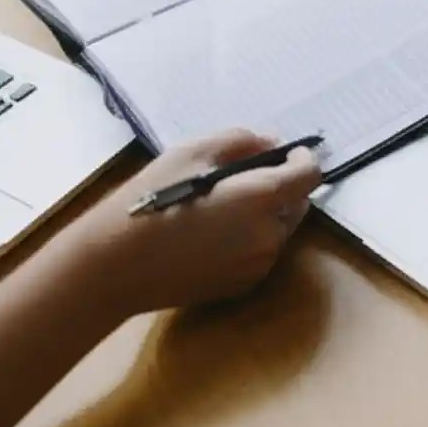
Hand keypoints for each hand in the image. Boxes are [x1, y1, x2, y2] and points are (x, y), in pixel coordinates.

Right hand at [63, 129, 322, 315]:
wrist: (117, 265)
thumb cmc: (151, 198)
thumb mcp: (191, 152)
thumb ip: (241, 141)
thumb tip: (272, 144)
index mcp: (262, 198)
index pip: (310, 176)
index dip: (303, 159)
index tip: (287, 152)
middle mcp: (270, 236)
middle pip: (298, 204)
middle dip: (282, 186)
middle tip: (245, 175)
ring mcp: (259, 265)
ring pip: (279, 230)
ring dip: (266, 213)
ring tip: (223, 204)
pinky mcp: (243, 285)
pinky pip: (261, 253)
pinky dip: (251, 237)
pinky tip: (213, 232)